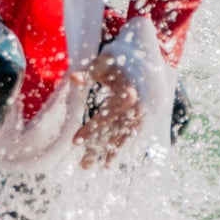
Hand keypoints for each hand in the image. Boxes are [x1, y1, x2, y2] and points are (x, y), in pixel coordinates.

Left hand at [74, 51, 142, 168]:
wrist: (147, 53)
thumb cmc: (119, 57)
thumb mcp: (102, 62)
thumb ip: (87, 73)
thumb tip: (73, 79)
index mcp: (129, 91)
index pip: (106, 115)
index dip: (91, 129)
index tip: (75, 142)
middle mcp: (140, 106)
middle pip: (115, 132)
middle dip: (98, 149)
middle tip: (83, 166)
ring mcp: (145, 114)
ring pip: (123, 137)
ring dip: (107, 152)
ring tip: (89, 166)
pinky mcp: (146, 117)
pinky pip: (130, 136)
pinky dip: (118, 147)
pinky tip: (107, 161)